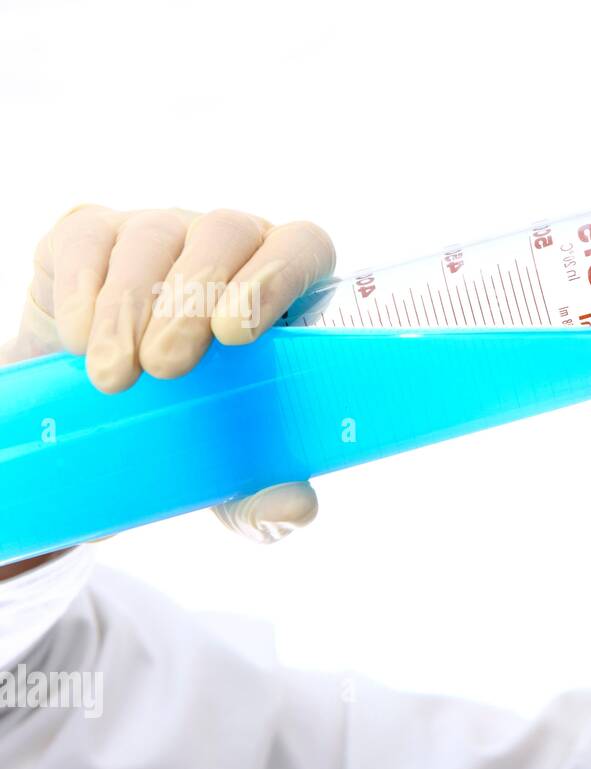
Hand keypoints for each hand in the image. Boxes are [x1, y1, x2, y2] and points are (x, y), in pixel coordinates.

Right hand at [7, 204, 335, 543]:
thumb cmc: (186, 428)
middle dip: (195, 298)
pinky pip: (89, 238)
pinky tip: (80, 340)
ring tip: (116, 376)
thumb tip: (296, 508)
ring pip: (155, 237)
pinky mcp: (91, 235)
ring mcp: (162, 231)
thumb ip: (265, 493)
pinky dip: (83, 289)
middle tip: (168, 367)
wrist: (91, 419)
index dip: (279, 274)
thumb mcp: (227, 471)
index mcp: (284, 289)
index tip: (238, 332)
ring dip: (131, 306)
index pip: (303, 246)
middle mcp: (231, 247)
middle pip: (228, 234)